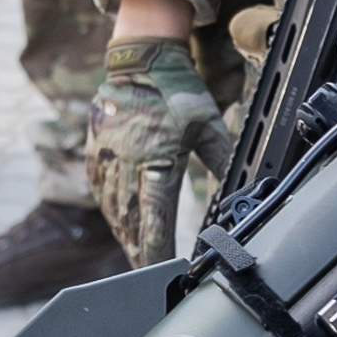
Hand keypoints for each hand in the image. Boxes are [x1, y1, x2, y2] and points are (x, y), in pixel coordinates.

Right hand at [87, 30, 225, 265]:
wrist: (140, 60)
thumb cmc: (177, 91)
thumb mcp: (208, 125)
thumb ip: (222, 160)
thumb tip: (240, 189)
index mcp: (155, 160)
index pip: (156, 218)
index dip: (159, 249)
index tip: (165, 269)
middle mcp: (126, 165)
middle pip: (131, 222)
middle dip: (139, 252)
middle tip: (146, 276)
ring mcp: (107, 159)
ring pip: (113, 211)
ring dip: (124, 236)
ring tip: (134, 256)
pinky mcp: (95, 152)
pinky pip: (100, 192)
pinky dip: (111, 213)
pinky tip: (119, 224)